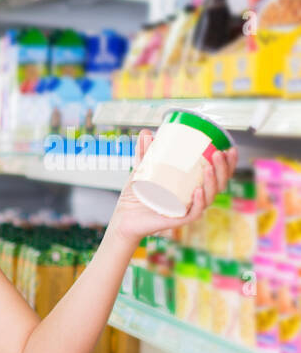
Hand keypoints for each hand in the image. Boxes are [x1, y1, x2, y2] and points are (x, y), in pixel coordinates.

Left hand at [110, 129, 235, 244]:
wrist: (123, 218)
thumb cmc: (137, 196)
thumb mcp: (142, 170)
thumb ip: (145, 152)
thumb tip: (147, 132)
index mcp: (192, 185)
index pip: (217, 174)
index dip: (228, 163)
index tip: (230, 149)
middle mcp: (194, 198)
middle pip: (219, 184)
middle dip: (223, 169)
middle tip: (219, 154)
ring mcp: (187, 209)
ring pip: (209, 197)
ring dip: (212, 182)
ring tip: (208, 168)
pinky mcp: (178, 220)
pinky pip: (193, 213)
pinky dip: (198, 202)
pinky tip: (198, 191)